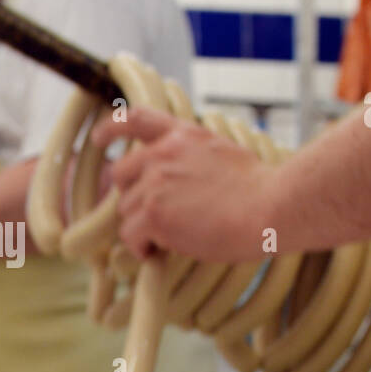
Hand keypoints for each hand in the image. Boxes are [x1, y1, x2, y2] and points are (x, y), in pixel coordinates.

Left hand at [92, 108, 279, 261]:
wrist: (271, 205)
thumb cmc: (260, 189)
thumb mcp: (222, 153)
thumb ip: (194, 157)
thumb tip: (183, 179)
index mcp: (182, 135)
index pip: (137, 118)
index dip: (112, 127)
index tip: (99, 138)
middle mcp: (162, 153)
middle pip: (121, 175)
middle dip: (132, 197)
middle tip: (155, 217)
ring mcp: (154, 182)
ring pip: (126, 210)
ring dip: (143, 227)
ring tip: (174, 237)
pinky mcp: (152, 213)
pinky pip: (130, 236)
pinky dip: (142, 248)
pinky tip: (162, 252)